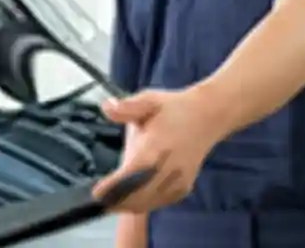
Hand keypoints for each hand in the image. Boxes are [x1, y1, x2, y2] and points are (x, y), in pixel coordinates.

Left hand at [91, 88, 225, 213]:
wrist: (207, 117)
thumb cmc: (172, 108)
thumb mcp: (149, 100)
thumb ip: (127, 107)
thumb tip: (107, 106)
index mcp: (158, 145)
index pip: (134, 172)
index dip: (115, 185)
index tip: (97, 193)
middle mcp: (171, 167)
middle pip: (140, 194)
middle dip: (116, 201)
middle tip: (98, 201)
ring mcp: (180, 180)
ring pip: (149, 202)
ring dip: (128, 205)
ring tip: (108, 202)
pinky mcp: (184, 187)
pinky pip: (160, 202)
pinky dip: (143, 204)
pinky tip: (129, 201)